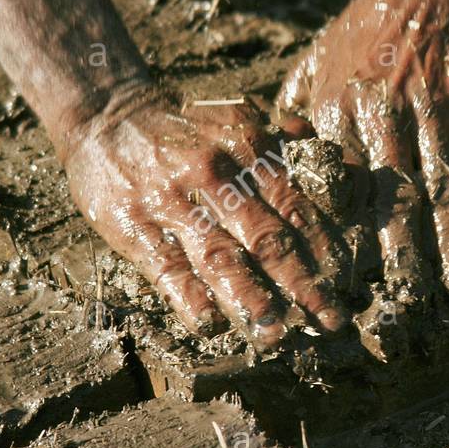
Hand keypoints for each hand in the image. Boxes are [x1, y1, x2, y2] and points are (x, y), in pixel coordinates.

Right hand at [59, 83, 350, 349]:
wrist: (106, 115)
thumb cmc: (185, 127)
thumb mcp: (238, 118)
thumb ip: (285, 141)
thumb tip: (338, 159)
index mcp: (248, 149)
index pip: (294, 206)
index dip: (322, 248)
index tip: (342, 284)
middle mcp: (215, 175)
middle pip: (266, 238)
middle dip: (302, 285)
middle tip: (329, 321)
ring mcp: (173, 201)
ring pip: (220, 256)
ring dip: (252, 298)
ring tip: (277, 332)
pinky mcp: (134, 224)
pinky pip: (166, 265)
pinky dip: (189, 296)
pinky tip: (210, 323)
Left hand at [279, 0, 448, 300]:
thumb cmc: (365, 27)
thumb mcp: (314, 61)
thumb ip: (294, 111)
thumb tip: (277, 158)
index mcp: (335, 113)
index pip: (338, 190)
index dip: (346, 240)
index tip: (350, 285)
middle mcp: (382, 116)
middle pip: (394, 200)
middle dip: (405, 258)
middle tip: (413, 305)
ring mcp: (432, 110)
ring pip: (444, 187)